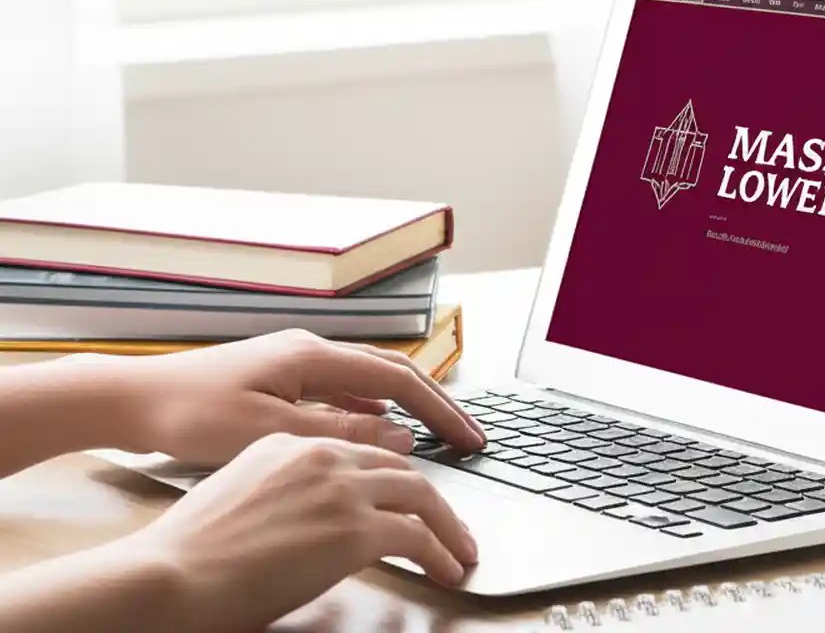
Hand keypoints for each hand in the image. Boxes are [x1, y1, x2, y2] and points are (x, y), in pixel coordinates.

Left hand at [109, 329, 484, 465]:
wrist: (131, 398)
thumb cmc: (189, 412)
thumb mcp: (269, 431)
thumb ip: (339, 432)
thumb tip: (398, 436)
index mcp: (311, 355)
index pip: (398, 379)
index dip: (440, 409)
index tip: (469, 438)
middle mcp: (309, 351)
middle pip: (392, 374)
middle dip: (435, 406)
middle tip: (468, 438)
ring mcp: (294, 364)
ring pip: (369, 383)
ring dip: (407, 408)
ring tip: (437, 436)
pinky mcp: (280, 381)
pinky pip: (343, 393)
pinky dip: (373, 411)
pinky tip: (378, 430)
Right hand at [129, 433, 476, 630]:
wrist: (170, 576)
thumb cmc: (189, 553)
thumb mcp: (238, 496)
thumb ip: (282, 490)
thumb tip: (308, 515)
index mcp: (287, 443)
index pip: (359, 452)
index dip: (391, 477)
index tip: (408, 497)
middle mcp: (320, 455)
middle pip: (398, 467)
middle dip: (430, 497)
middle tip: (449, 523)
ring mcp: (341, 488)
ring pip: (420, 496)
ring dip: (447, 526)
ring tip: (459, 550)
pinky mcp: (355, 528)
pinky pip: (417, 537)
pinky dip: (440, 553)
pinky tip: (447, 568)